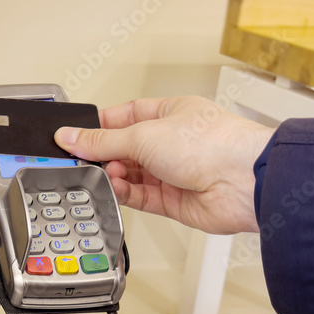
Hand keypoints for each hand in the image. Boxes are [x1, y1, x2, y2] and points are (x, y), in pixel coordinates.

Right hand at [53, 96, 273, 233]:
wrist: (243, 182)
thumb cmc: (213, 144)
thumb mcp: (144, 134)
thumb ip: (102, 141)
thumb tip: (70, 137)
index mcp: (169, 114)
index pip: (125, 116)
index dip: (99, 126)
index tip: (74, 135)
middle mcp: (171, 142)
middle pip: (124, 148)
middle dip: (103, 155)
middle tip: (81, 160)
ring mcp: (172, 172)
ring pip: (129, 175)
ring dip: (113, 176)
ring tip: (102, 175)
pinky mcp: (172, 200)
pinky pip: (139, 197)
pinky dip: (124, 194)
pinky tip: (115, 189)